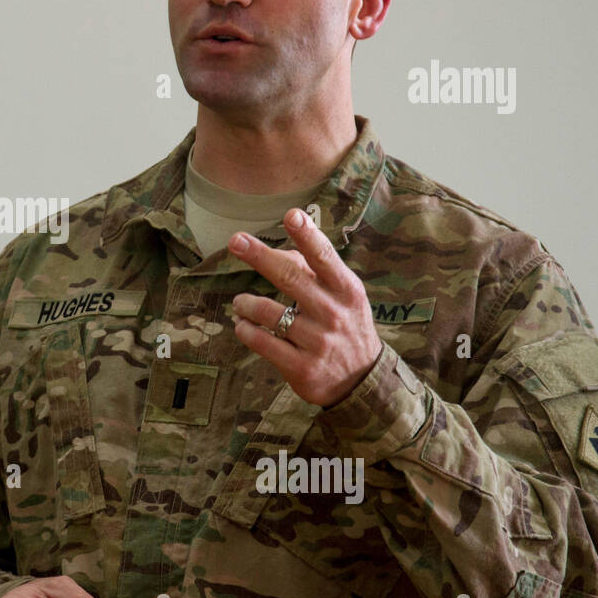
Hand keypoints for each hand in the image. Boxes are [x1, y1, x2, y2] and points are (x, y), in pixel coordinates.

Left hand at [227, 207, 381, 408]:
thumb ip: (314, 271)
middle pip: (290, 277)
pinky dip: (244, 329)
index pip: (324, 257)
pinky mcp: (300, 366)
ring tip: (241, 304)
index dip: (307, 235)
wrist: (361, 381)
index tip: (291, 215)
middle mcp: (333, 313)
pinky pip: (260, 340)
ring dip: (245, 304)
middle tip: (236, 240)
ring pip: (266, 311)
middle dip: (260, 256)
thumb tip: (276, 251)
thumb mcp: (343, 296)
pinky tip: (243, 325)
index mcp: (346, 290)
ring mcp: (317, 341)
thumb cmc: (346, 325)